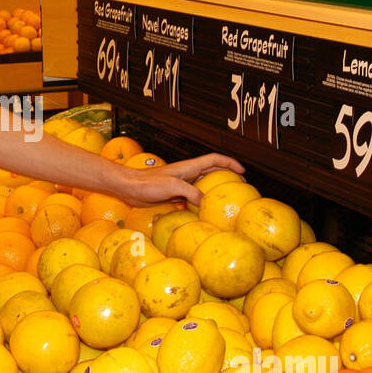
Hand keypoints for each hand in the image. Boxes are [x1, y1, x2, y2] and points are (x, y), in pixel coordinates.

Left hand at [114, 152, 245, 207]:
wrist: (129, 188)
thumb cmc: (147, 184)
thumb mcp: (172, 187)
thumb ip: (190, 192)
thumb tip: (204, 203)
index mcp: (188, 168)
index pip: (214, 160)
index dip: (230, 163)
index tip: (242, 171)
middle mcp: (186, 174)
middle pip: (212, 171)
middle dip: (227, 176)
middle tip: (239, 186)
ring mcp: (180, 184)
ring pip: (202, 185)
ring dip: (214, 190)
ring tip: (224, 200)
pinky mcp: (173, 194)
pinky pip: (192, 197)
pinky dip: (200, 202)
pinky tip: (202, 212)